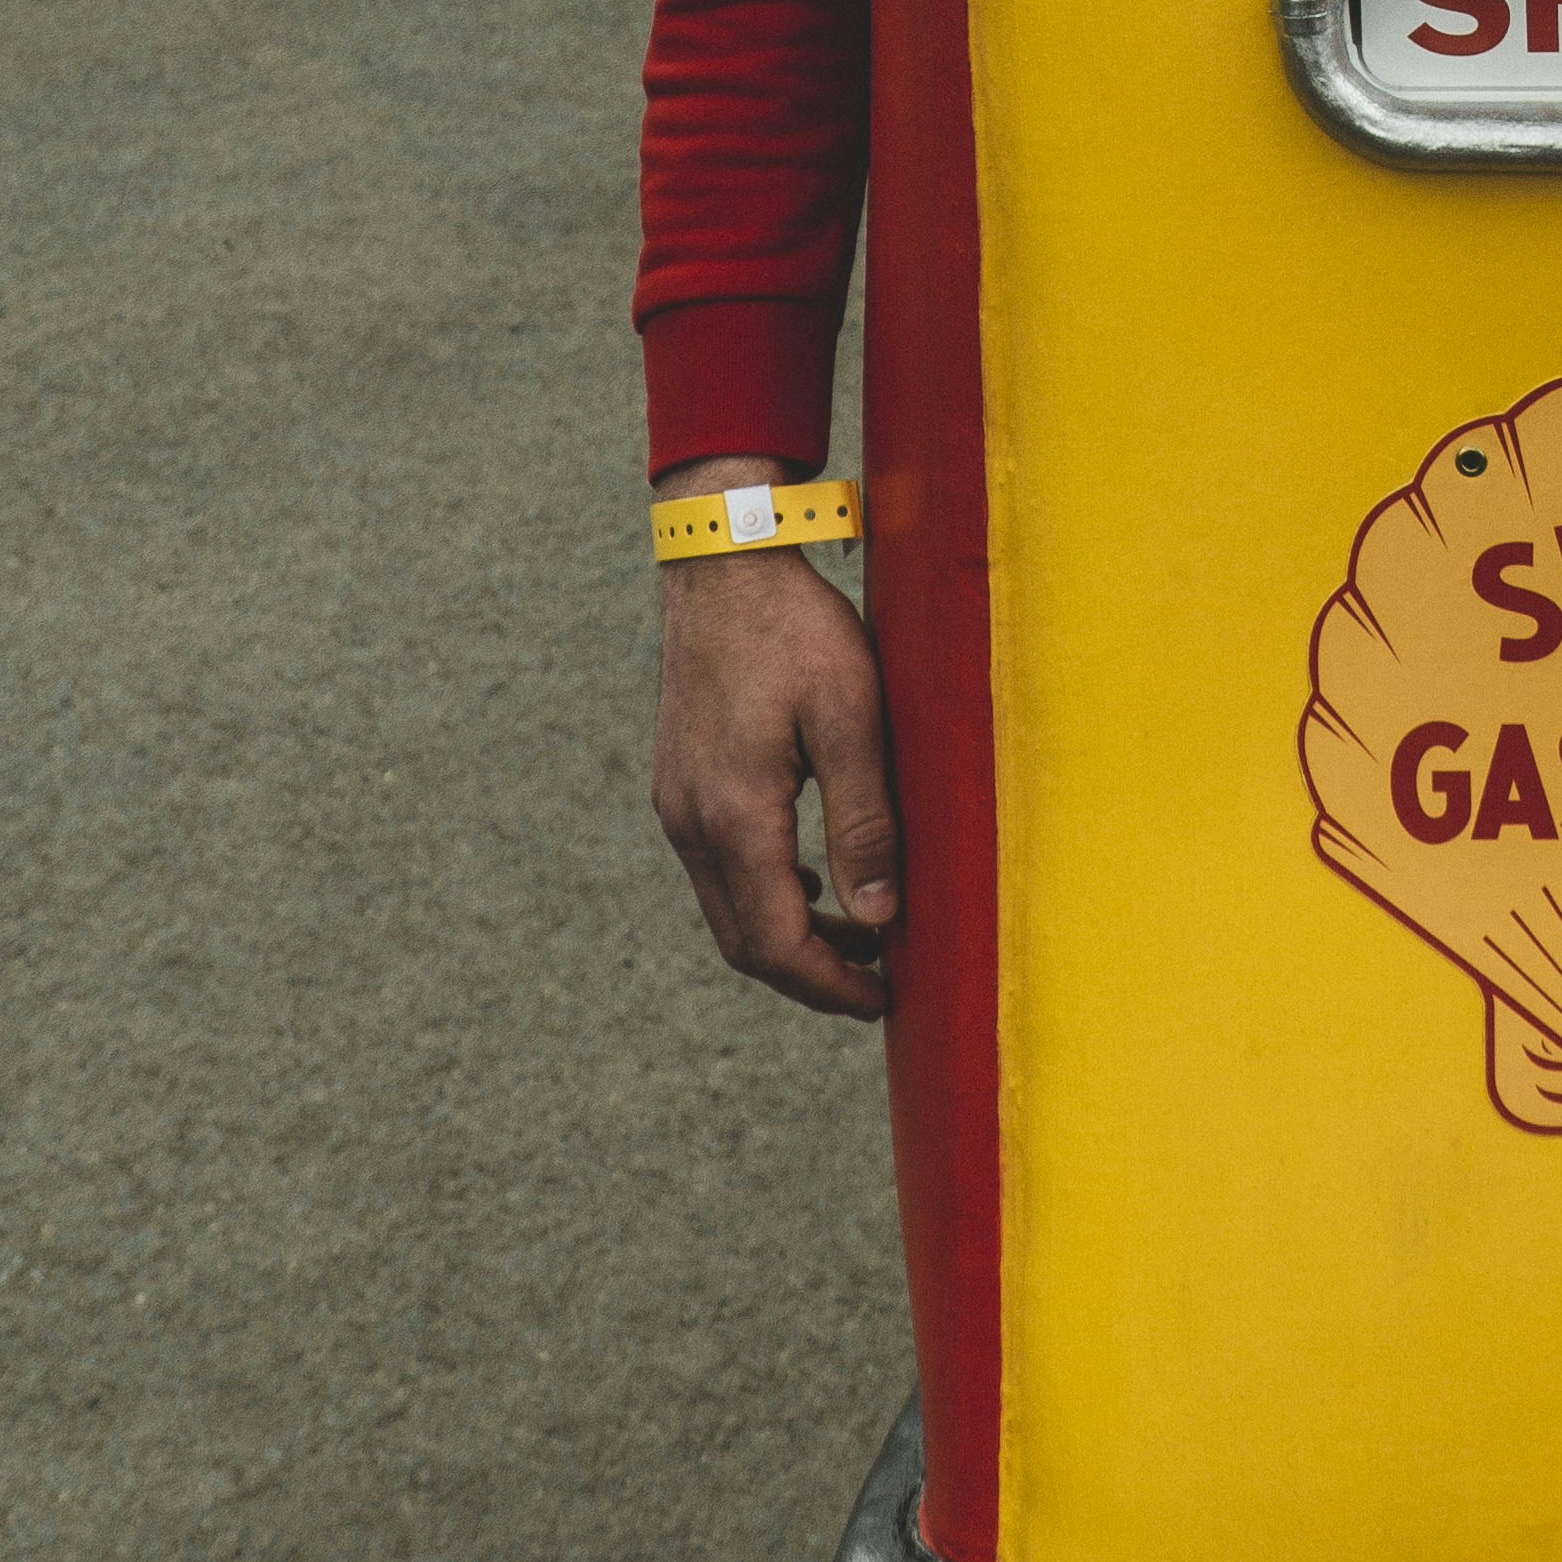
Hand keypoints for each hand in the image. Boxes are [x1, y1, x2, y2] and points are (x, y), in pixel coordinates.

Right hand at [653, 513, 900, 1020]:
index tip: (884, 998)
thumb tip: (880, 916)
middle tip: (878, 983)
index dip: (830, 984)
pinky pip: (718, 870)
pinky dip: (766, 897)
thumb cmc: (796, 628)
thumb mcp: (852, 715)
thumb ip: (865, 820)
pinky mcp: (680, 784)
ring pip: (727, 911)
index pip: (775, 943)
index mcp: (734, 814)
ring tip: (863, 936)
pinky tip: (816, 884)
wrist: (723, 562)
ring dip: (789, 938)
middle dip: (811, 976)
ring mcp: (677, 804)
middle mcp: (691, 821)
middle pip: (744, 943)